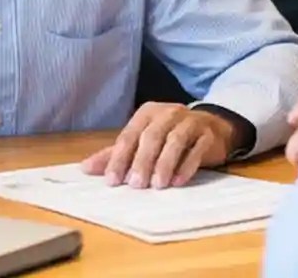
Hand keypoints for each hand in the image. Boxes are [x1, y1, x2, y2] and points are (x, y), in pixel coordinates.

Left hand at [80, 102, 239, 189]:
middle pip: (151, 137)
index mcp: (147, 113)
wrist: (212, 127)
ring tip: (157, 185)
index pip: (129, 136)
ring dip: (164, 164)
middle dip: (142, 162)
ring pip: (174, 141)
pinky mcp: (207, 135)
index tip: (112, 181)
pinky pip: (196, 149)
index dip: (119, 158)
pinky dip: (187, 166)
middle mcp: (167, 113)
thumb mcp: (142, 141)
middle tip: (136, 185)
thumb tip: (85, 168)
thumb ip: (115, 154)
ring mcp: (190, 122)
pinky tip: (178, 181)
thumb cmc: (169, 136)